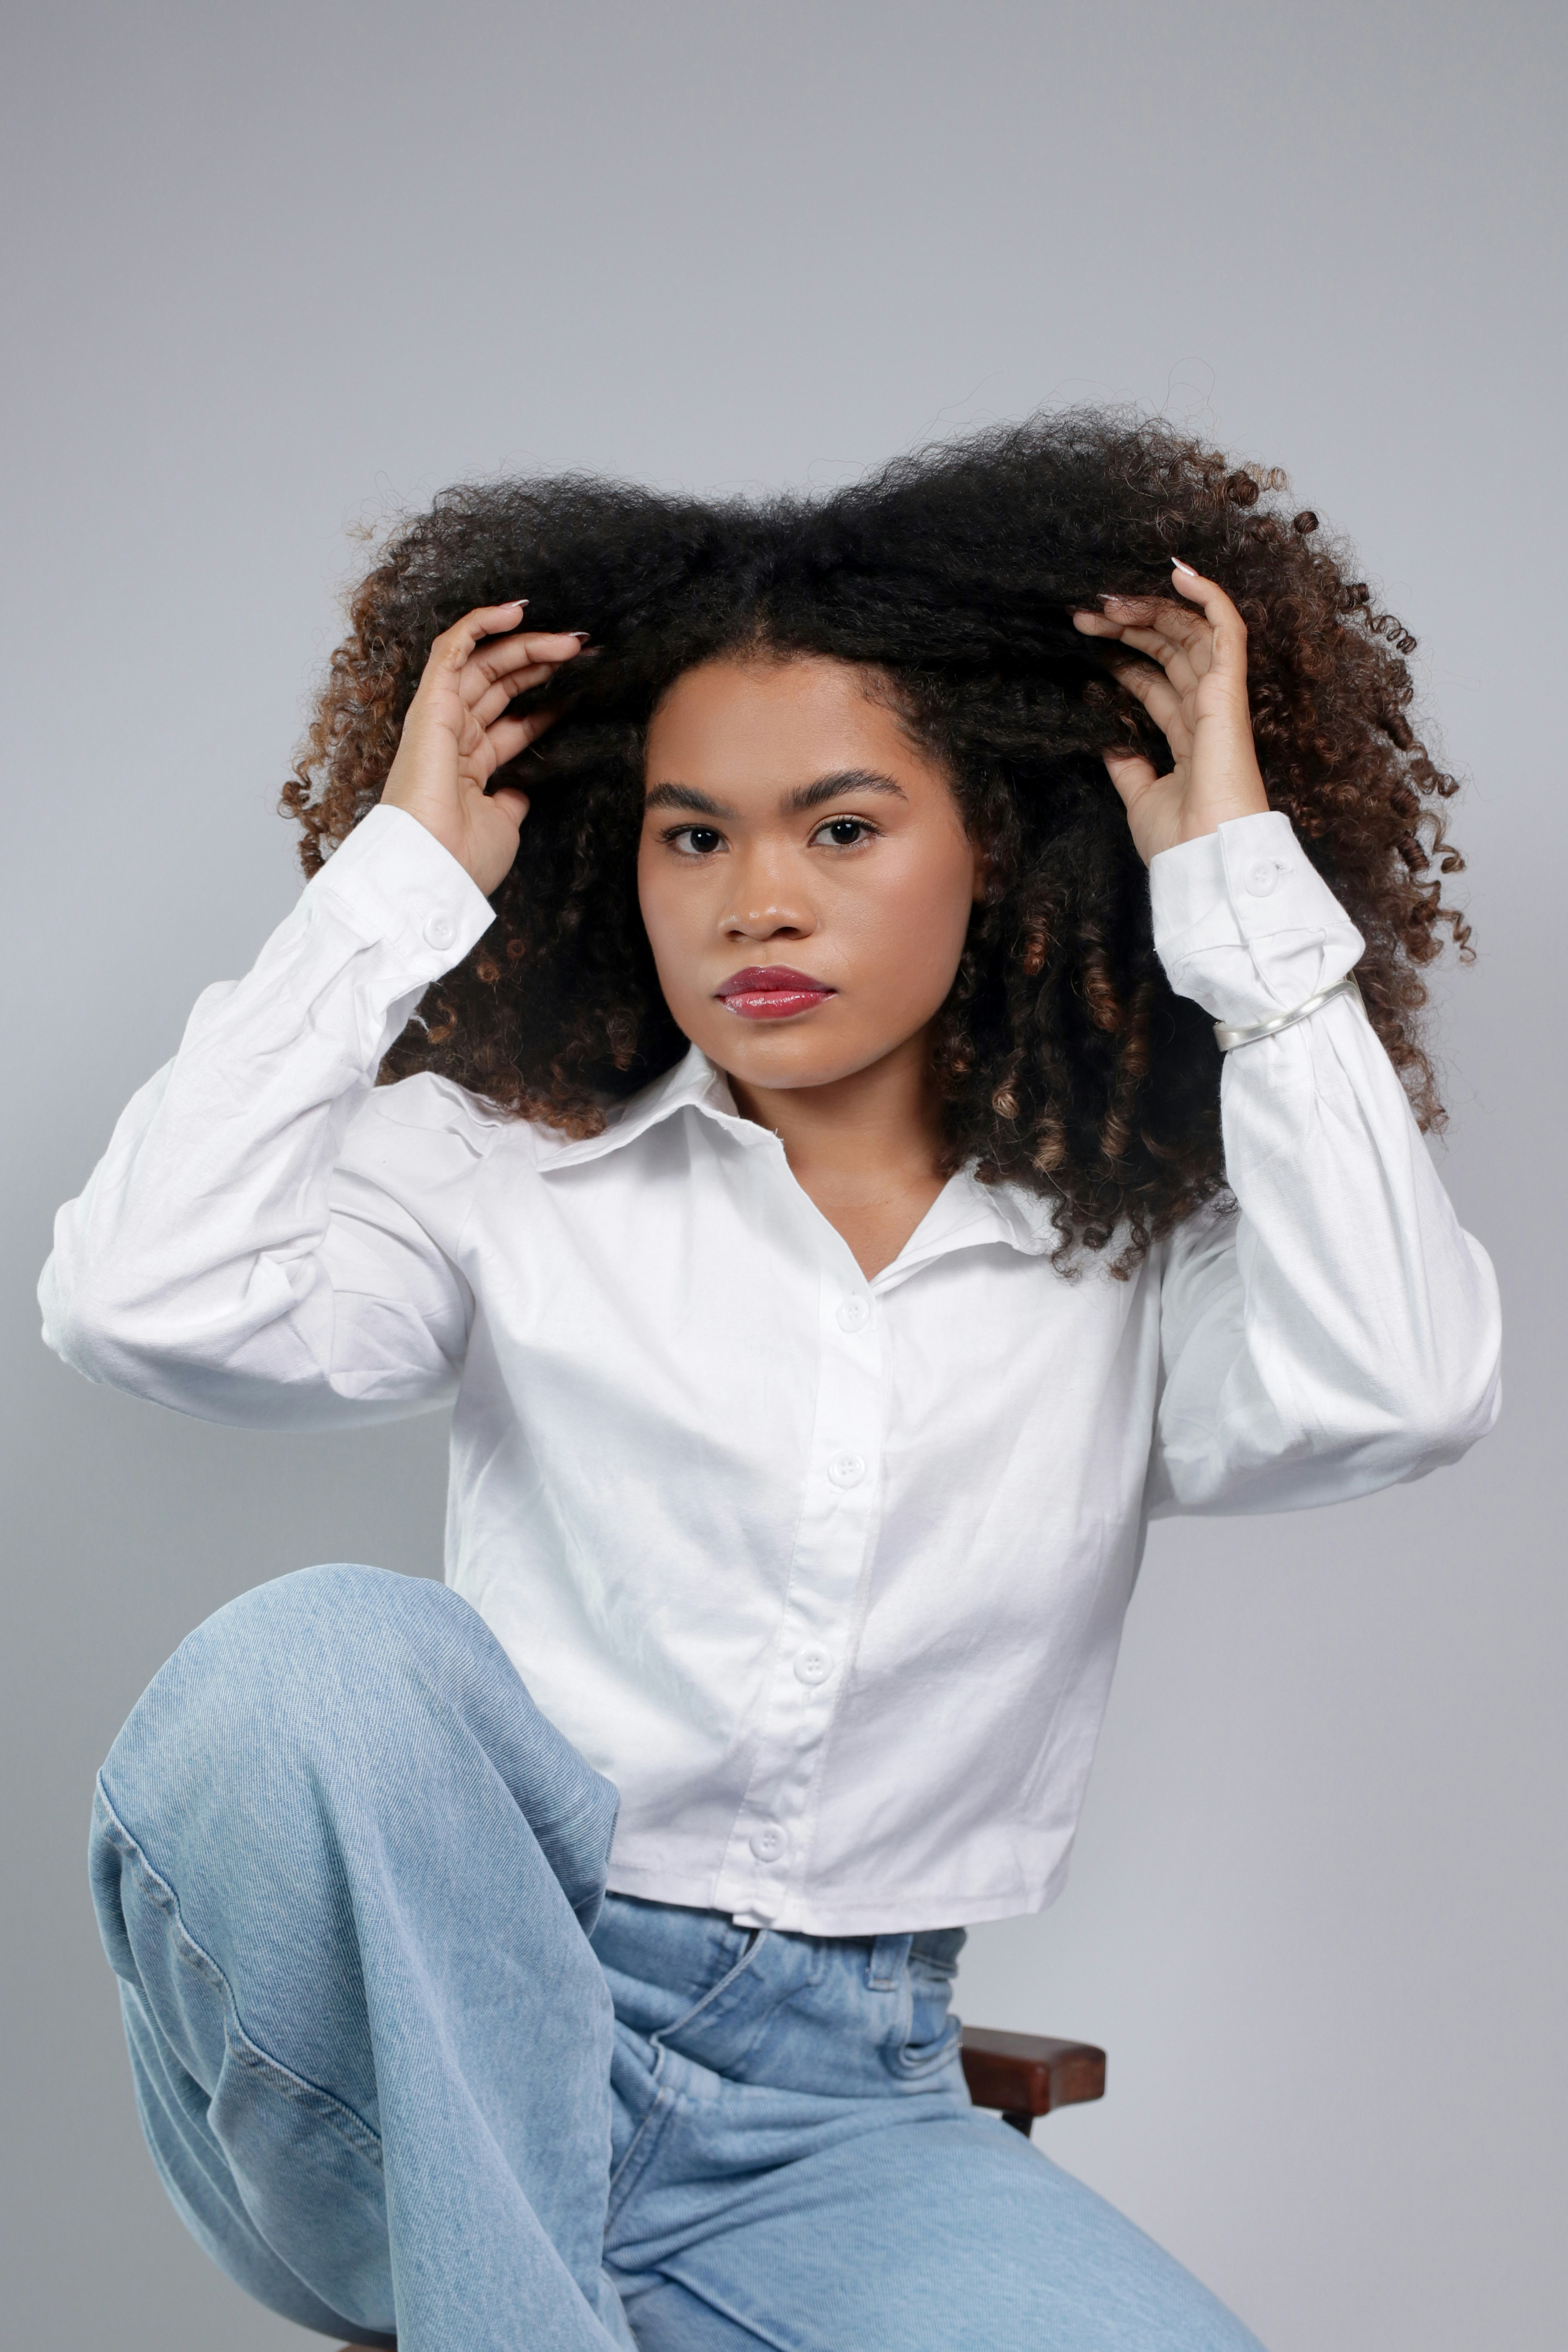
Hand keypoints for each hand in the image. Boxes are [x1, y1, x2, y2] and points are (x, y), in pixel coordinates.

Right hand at [381, 601, 587, 895]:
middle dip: (543, 666)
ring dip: (527, 645)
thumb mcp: (503, 825)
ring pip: (484, 663)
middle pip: (501, 686)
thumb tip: (521, 790)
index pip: (511, 721)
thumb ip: (511, 800)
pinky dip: (479, 624)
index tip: (585, 689)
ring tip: (571, 640)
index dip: (546, 702)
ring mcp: (439, 719)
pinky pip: (451, 648)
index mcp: (467, 767)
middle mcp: (451, 738)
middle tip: (585, 655)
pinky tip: (516, 611)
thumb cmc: (464, 857)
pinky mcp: (430, 704)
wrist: (434, 866)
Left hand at [1071, 562, 1268, 865]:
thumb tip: (1109, 743)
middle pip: (1171, 652)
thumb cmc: (1180, 844)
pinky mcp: (1229, 693)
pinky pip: (1228, 630)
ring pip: (1190, 634)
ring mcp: (1220, 701)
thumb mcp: (1140, 799)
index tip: (1089, 643)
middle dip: (1129, 628)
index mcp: (1191, 738)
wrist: (1205, 862)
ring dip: (1150, 610)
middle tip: (1087, 614)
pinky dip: (1209, 597)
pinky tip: (1179, 573)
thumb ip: (1129, 767)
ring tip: (1107, 599)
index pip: (1159, 683)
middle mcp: (1208, 714)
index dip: (1126, 658)